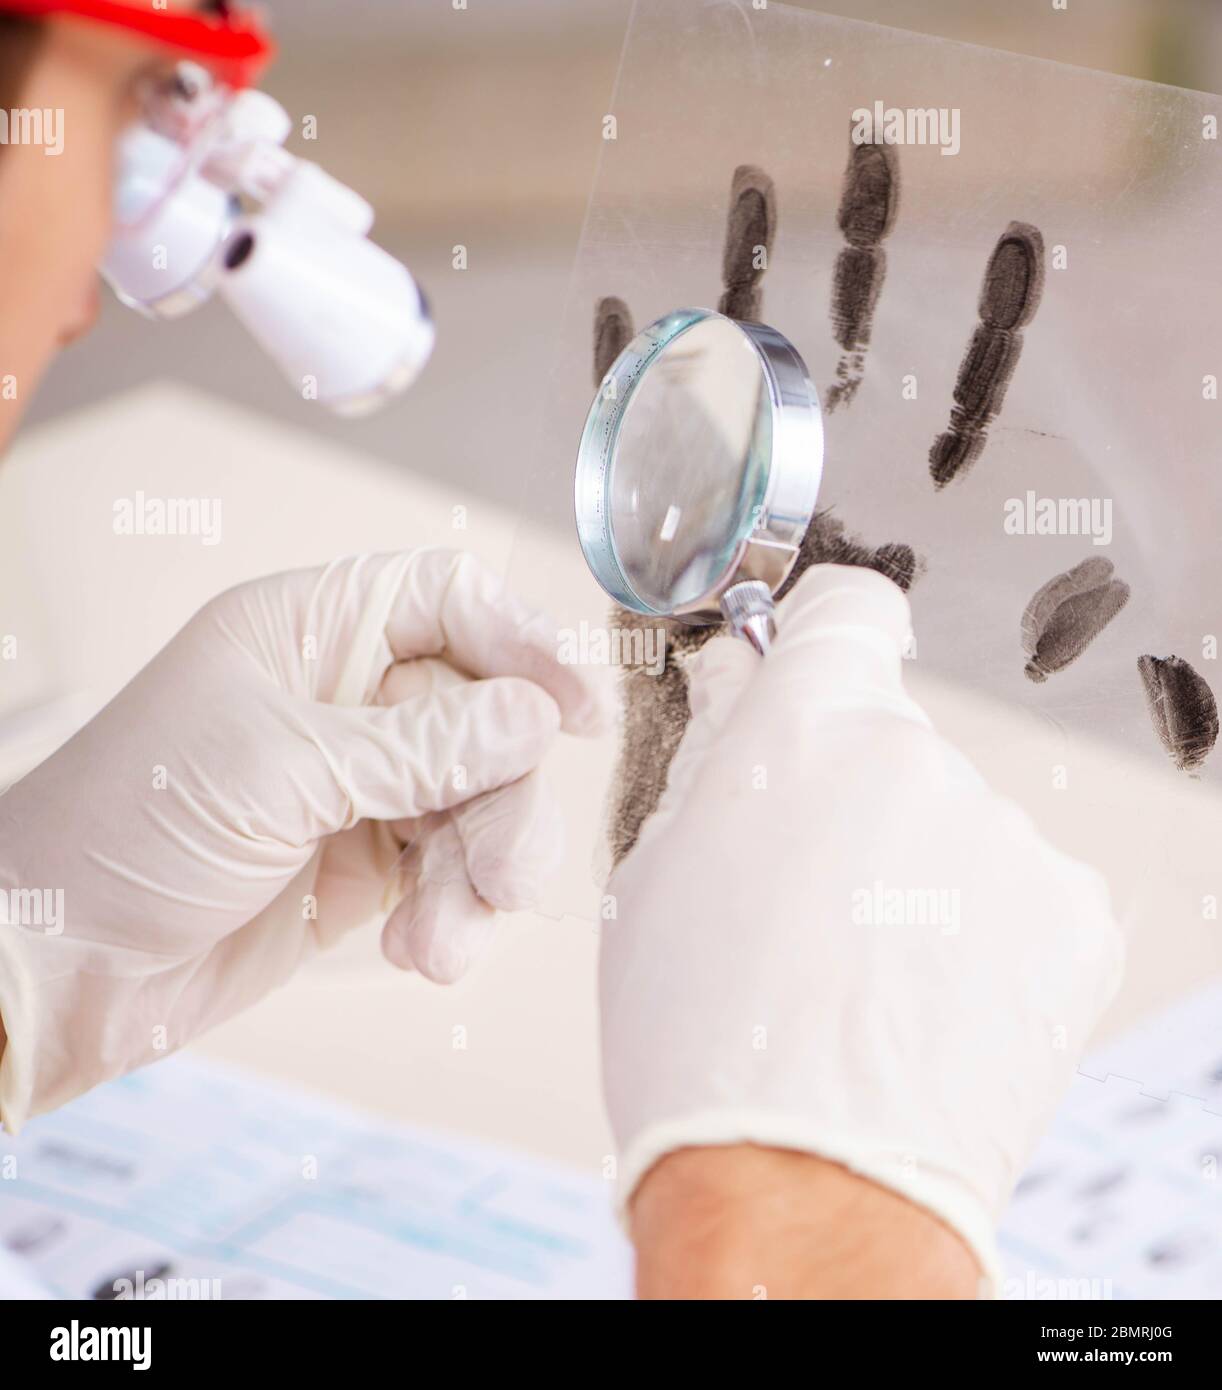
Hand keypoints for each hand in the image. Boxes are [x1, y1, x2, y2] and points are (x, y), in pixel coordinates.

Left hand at [0, 549, 608, 1130]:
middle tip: (508, 876)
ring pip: (479, 805)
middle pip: (486, 718)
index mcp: (312, 632)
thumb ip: (423, 747)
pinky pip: (451, 874)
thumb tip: (537, 720)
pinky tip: (419, 953)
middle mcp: (345, 698)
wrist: (60, 966)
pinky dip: (452, 916)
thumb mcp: (283, 770)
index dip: (524, 644)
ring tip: (447, 940)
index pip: (449, 603)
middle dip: (505, 801)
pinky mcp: (364, 863)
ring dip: (480, 876)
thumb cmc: (133, 828)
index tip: (578, 713)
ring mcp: (359, 784)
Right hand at [600, 564, 1122, 1288]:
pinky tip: (924, 1002)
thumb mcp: (654, 874)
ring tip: (860, 975)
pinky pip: (1014, 890)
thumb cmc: (704, 1048)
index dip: (825, 638)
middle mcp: (922, 759)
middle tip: (805, 900)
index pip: (850, 610)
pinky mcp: (1072, 918)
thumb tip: (745, 676)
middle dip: (853, 796)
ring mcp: (1008, 839)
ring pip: (954, 824)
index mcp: (807, 731)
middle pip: (895, 741)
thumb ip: (713, 750)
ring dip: (916, 873)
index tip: (819, 668)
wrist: (802, 1196)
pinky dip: (977, 931)